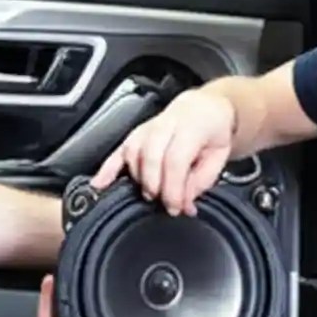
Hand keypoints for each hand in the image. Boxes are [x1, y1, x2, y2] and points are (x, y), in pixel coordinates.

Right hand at [90, 89, 235, 216]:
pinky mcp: (135, 134)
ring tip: (148, 195)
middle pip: (151, 156)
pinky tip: (99, 184)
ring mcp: (148, 127)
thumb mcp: (217, 158)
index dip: (173, 188)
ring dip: (138, 179)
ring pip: (133, 152)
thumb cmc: (212, 133)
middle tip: (163, 204)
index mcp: (191, 125)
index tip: (175, 208)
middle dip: (155, 186)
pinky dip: (107, 168)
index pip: (175, 159)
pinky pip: (118, 150)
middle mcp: (166, 122)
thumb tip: (183, 204)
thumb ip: (200, 182)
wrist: (205, 108)